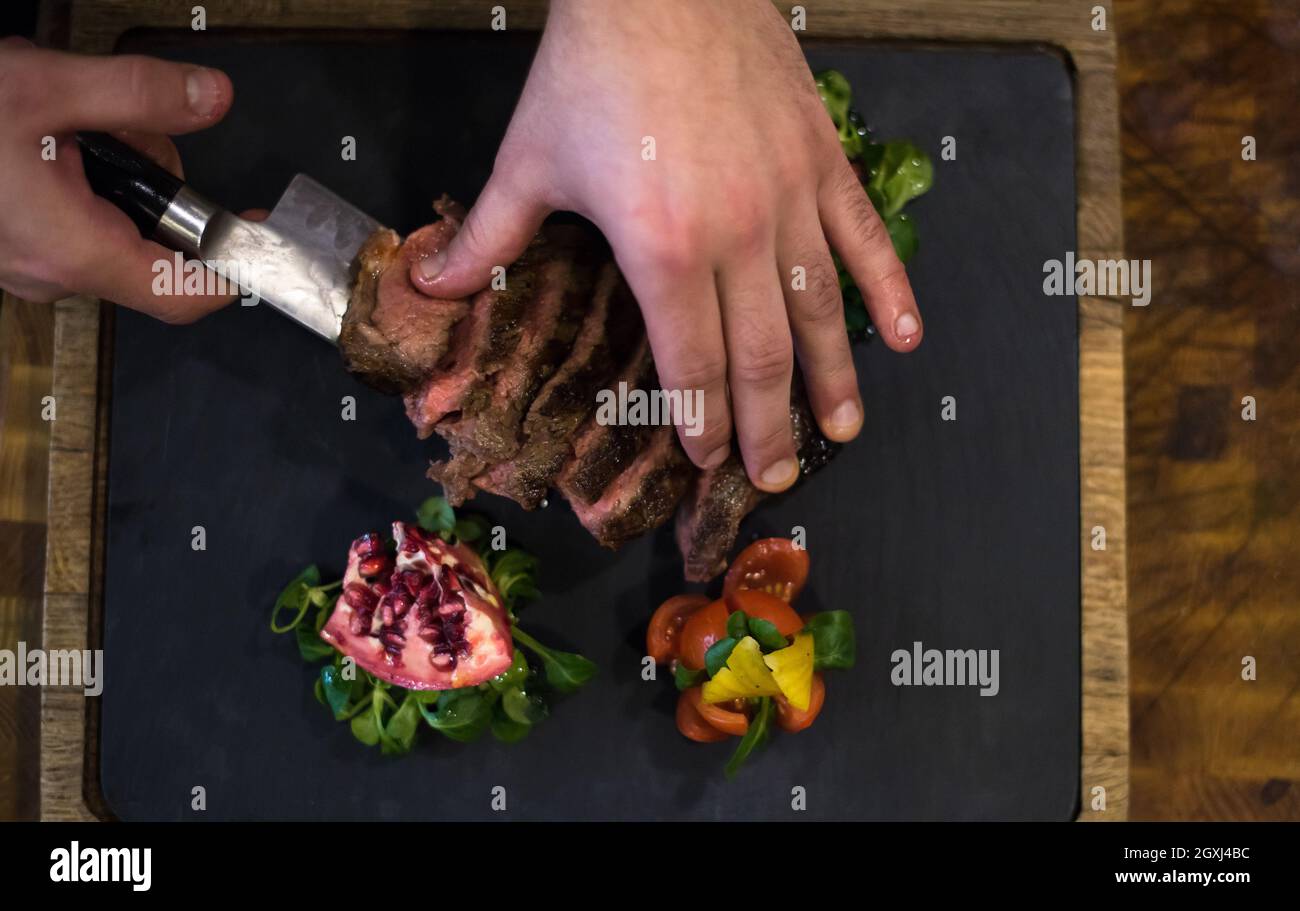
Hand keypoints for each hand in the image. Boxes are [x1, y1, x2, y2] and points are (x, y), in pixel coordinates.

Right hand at [0, 38, 237, 321]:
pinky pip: (75, 227)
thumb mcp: (46, 87)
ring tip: (76, 122)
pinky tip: (53, 141)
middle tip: (134, 127)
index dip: (234, 272)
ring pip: (113, 234)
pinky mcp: (12, 248)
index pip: (182, 295)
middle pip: (152, 252)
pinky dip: (85, 184)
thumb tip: (211, 97)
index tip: (259, 235)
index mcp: (71, 251)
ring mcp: (27, 266)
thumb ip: (138, 94)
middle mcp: (51, 274)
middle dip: (163, 190)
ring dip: (120, 177)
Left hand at [411, 0, 922, 491]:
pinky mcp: (821, 159)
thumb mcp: (527, 158)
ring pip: (820, 310)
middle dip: (766, 426)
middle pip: (761, 356)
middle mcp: (738, 236)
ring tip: (842, 432)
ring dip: (834, 380)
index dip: (702, 420)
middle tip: (775, 476)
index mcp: (663, 248)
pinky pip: (863, 237)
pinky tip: (909, 336)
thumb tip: (434, 286)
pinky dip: (890, 288)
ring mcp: (790, 198)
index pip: (692, 362)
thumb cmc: (592, 67)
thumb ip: (490, 236)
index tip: (707, 460)